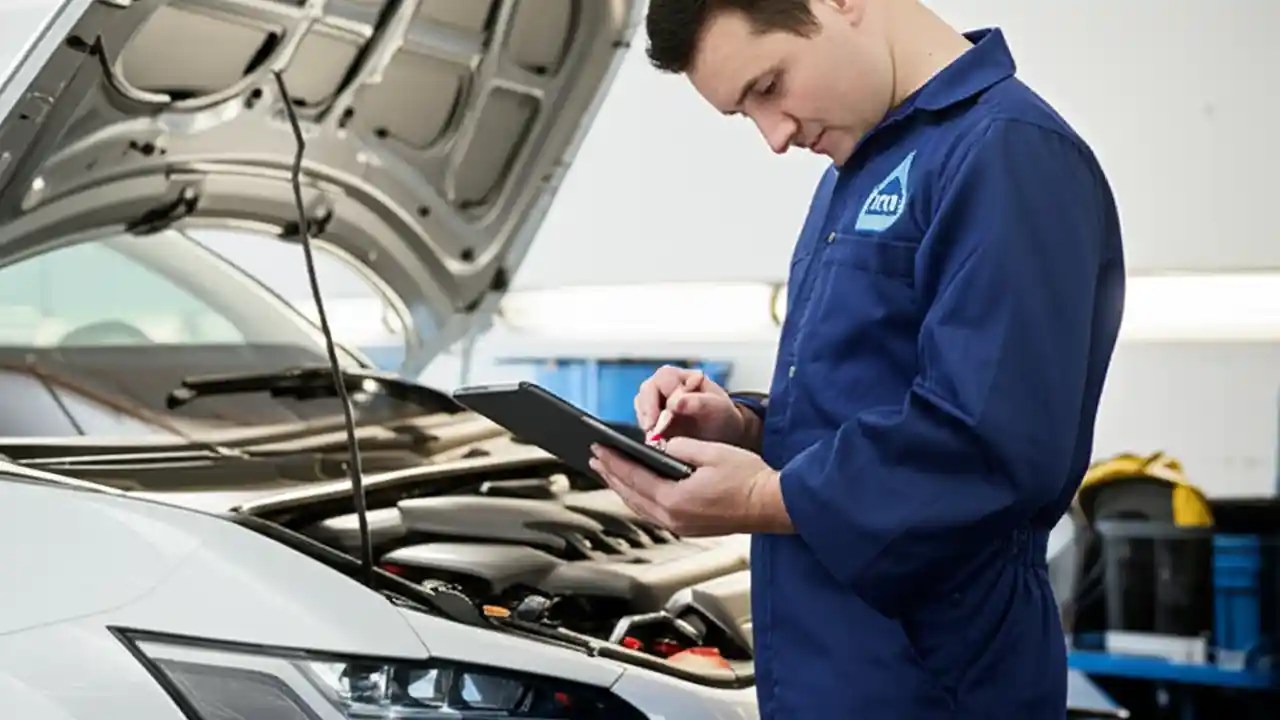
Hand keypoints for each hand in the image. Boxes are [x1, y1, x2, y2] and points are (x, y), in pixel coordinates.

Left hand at [588, 437, 792, 536]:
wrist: (772, 505)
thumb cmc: (749, 480)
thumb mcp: (712, 452)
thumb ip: (681, 446)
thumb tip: (662, 445)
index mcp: (676, 499)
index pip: (634, 477)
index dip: (613, 461)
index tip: (598, 448)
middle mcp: (674, 518)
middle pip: (631, 495)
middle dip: (611, 475)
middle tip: (595, 459)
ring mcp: (681, 526)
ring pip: (641, 507)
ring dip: (623, 489)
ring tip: (609, 473)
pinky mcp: (690, 528)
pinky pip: (654, 513)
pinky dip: (640, 499)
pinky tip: (637, 490)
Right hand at [633, 365, 750, 447]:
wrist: (723, 435)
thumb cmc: (722, 416)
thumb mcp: (718, 408)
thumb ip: (700, 402)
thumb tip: (676, 402)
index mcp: (683, 376)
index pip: (663, 379)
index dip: (661, 396)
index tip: (662, 417)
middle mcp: (667, 386)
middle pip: (646, 391)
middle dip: (648, 411)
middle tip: (652, 430)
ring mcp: (658, 401)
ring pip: (641, 406)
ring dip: (646, 421)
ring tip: (655, 437)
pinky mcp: (654, 419)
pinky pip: (642, 421)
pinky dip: (647, 430)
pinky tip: (655, 440)